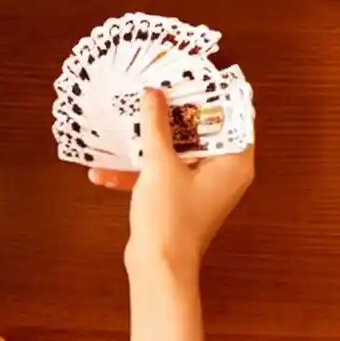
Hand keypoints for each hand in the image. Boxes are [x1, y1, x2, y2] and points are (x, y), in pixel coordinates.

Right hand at [89, 89, 254, 271]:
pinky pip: (164, 173)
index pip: (235, 114)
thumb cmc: (170, 219)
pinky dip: (140, 170)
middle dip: (177, 110)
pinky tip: (104, 171)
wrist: (157, 269)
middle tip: (158, 85)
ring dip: (154, 138)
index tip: (196, 71)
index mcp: (234, 162)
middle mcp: (224, 173)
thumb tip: (154, 94)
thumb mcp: (160, 164)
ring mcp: (202, 187)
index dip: (216, 91)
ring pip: (180, 150)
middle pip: (204, 130)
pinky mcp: (181, 199)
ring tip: (131, 116)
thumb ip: (156, 125)